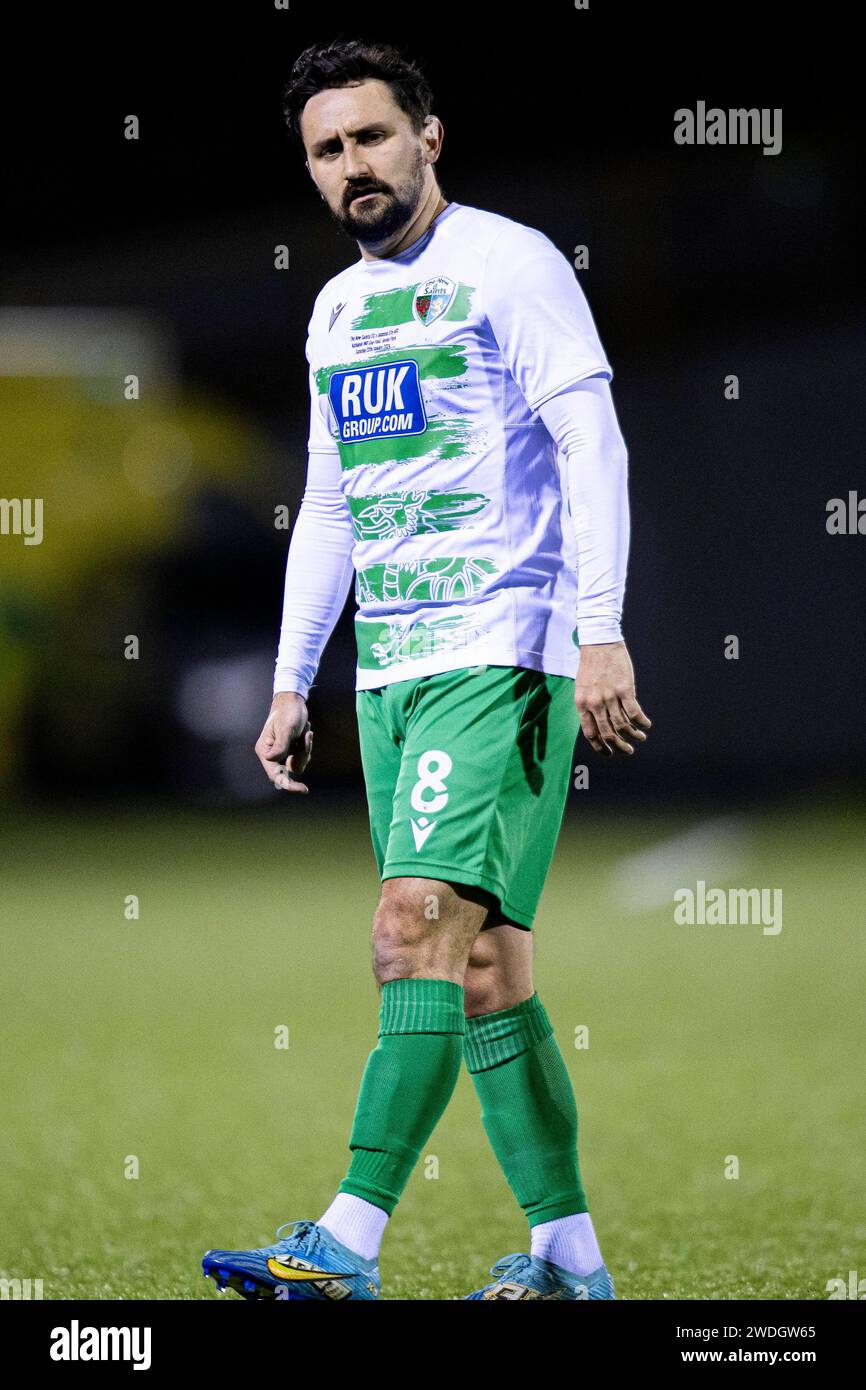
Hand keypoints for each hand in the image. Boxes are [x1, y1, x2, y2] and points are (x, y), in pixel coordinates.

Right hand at [255, 692, 313, 791]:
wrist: (292, 702)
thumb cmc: (287, 713)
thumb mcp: (286, 728)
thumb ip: (281, 745)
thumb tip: (272, 760)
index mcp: (265, 751)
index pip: (276, 775)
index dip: (289, 785)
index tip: (304, 789)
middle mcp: (272, 755)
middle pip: (290, 770)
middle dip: (302, 755)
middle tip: (307, 736)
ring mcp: (282, 754)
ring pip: (298, 764)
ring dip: (306, 749)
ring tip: (305, 731)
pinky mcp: (291, 751)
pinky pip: (303, 758)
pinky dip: (307, 747)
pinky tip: (305, 732)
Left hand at [574, 641, 651, 756]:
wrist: (599, 642)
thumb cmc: (591, 665)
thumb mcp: (582, 687)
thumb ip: (590, 706)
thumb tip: (603, 724)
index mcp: (581, 704)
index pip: (590, 733)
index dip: (600, 747)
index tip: (609, 753)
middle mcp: (594, 703)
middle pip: (608, 733)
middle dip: (619, 746)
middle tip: (627, 751)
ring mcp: (609, 697)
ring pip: (623, 725)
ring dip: (633, 735)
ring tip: (640, 738)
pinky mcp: (624, 689)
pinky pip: (634, 712)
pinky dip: (642, 722)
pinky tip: (646, 724)